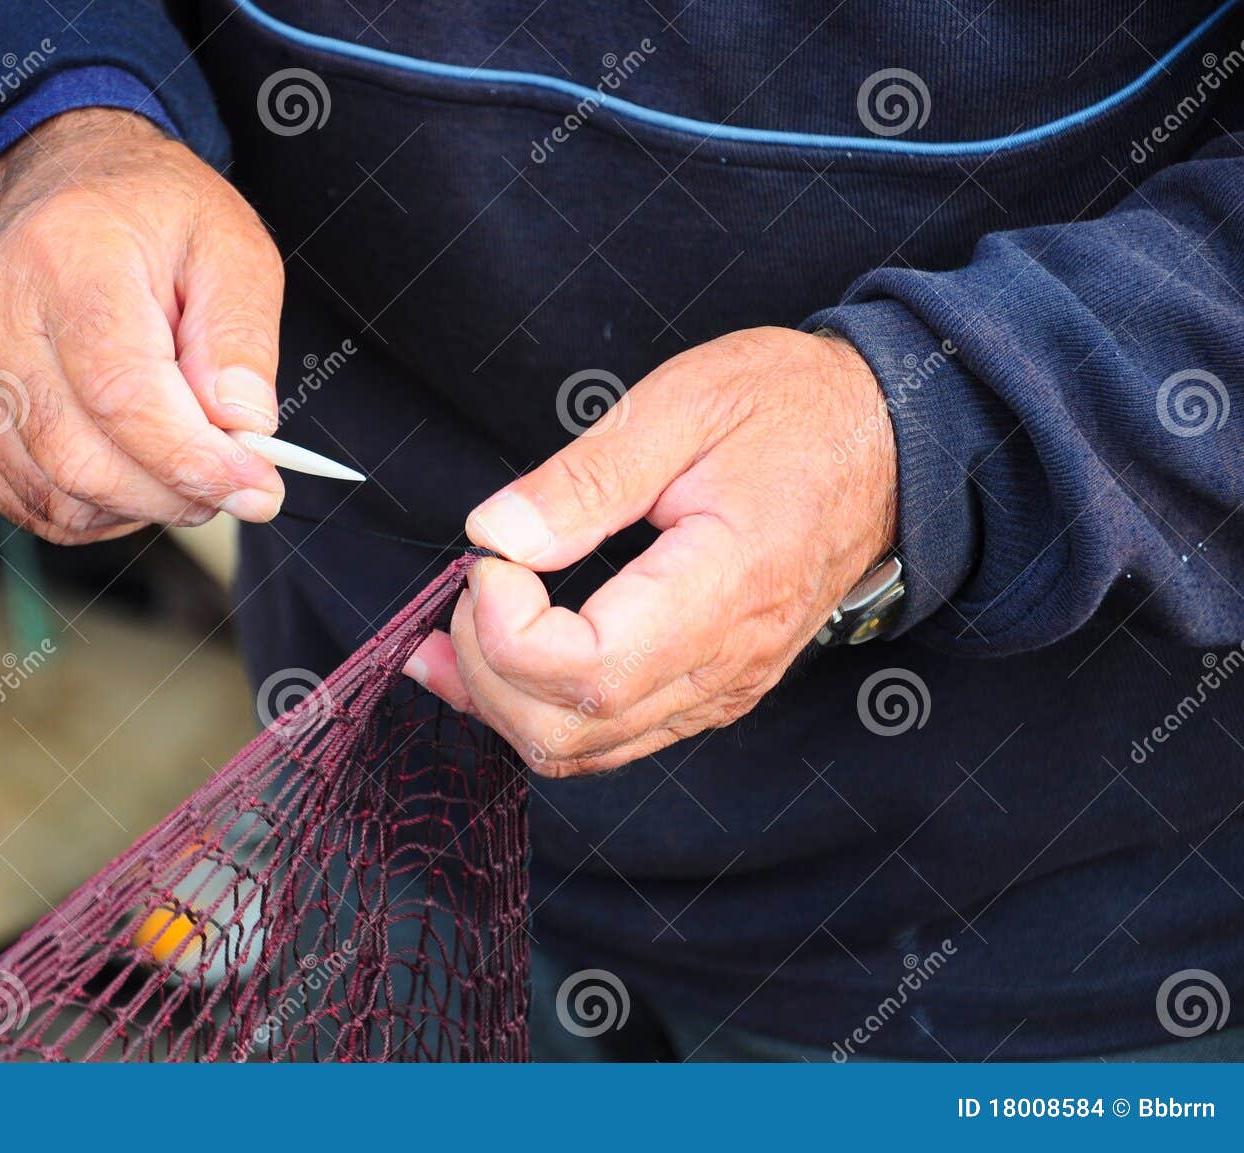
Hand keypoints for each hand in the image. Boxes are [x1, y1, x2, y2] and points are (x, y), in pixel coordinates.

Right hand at [0, 108, 285, 544]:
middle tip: (233, 484)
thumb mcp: (232, 250)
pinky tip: (132, 469)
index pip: (121, 395)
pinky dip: (96, 509)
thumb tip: (244, 431)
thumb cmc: (153, 221)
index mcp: (69, 255)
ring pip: (57, 495)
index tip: (257, 489)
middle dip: (175, 494)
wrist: (55, 188)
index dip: (192, 460)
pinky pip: (29, 502)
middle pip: (83, 461)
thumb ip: (243, 342)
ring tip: (183, 463)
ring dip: (140, 505)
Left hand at [405, 327, 897, 776]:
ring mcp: (721, 688)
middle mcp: (727, 663)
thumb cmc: (793, 409)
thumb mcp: (684, 403)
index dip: (506, 631)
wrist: (888, 441)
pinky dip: (534, 708)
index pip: (589, 672)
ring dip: (498, 701)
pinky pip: (606, 737)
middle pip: (569, 734)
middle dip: (485, 673)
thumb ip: (586, 477)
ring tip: (452, 628)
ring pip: (580, 753)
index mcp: (728, 586)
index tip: (489, 559)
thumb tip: (496, 533)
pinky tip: (493, 655)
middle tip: (471, 585)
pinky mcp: (710, 690)